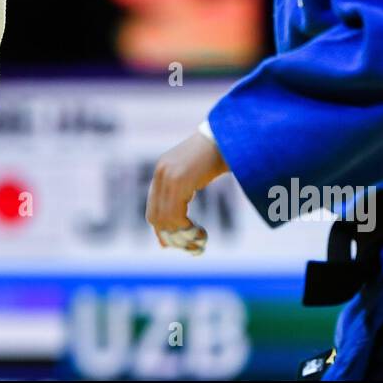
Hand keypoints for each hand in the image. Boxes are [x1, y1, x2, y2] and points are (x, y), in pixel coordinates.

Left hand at [146, 130, 230, 251]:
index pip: (153, 210)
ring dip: (181, 234)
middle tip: (190, 246)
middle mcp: (160, 173)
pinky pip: (175, 213)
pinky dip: (186, 227)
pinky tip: (200, 231)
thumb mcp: (195, 178)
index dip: (162, 230)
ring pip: (165, 218)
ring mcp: (168, 176)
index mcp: (161, 172)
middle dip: (171, 236)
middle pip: (155, 217)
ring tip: (199, 239)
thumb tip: (180, 219)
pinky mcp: (179, 180)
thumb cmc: (218, 157)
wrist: (229, 136)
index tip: (174, 244)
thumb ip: (183, 196)